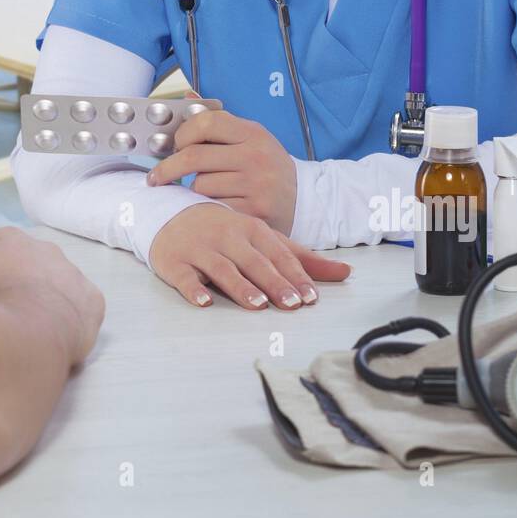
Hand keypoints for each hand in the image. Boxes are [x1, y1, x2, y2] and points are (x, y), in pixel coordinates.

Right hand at [0, 226, 104, 362]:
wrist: (22, 337)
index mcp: (4, 241)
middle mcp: (42, 248)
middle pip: (27, 270)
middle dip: (18, 291)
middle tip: (6, 322)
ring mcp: (71, 273)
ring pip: (57, 289)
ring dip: (45, 307)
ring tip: (30, 335)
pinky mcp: (93, 301)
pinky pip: (82, 312)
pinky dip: (71, 325)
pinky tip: (56, 342)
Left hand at [146, 90, 297, 233]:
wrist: (305, 200)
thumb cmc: (268, 166)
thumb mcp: (250, 137)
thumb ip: (219, 120)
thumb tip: (187, 96)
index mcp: (253, 132)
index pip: (206, 122)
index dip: (182, 133)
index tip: (173, 145)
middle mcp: (256, 156)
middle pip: (194, 157)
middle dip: (168, 168)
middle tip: (157, 177)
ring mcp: (256, 185)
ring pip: (199, 185)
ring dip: (193, 190)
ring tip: (206, 190)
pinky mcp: (254, 212)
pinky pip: (212, 208)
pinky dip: (206, 208)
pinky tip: (214, 206)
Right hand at [148, 203, 351, 308]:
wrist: (171, 213)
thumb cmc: (225, 230)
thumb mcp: (263, 237)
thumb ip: (302, 257)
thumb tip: (345, 272)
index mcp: (252, 229)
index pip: (278, 254)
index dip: (295, 275)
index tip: (310, 297)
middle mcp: (227, 237)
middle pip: (254, 262)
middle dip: (273, 283)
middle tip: (291, 303)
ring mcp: (200, 249)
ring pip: (222, 269)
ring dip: (240, 287)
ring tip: (257, 304)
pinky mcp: (175, 262)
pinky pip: (185, 277)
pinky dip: (193, 290)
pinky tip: (203, 302)